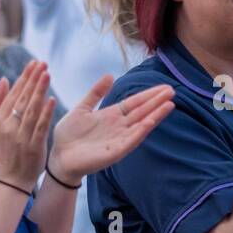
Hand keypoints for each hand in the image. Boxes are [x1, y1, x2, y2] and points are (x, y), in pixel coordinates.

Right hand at [0, 61, 56, 189]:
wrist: (10, 179)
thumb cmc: (4, 151)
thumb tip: (4, 79)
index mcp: (0, 119)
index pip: (14, 94)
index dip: (24, 78)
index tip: (34, 63)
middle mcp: (9, 125)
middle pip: (22, 98)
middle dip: (33, 79)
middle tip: (42, 63)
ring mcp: (21, 135)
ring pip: (31, 109)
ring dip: (39, 90)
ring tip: (47, 74)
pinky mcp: (33, 145)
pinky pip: (39, 126)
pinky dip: (45, 113)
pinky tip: (51, 100)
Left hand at [48, 75, 174, 183]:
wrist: (59, 157)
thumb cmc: (68, 135)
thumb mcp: (82, 108)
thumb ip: (96, 93)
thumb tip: (110, 75)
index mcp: (112, 116)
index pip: (135, 102)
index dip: (149, 95)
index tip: (164, 87)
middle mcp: (119, 127)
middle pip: (142, 111)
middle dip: (157, 101)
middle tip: (172, 90)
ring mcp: (119, 139)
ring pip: (141, 124)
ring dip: (155, 115)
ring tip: (170, 104)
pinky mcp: (115, 152)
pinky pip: (131, 140)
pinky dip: (141, 130)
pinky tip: (151, 121)